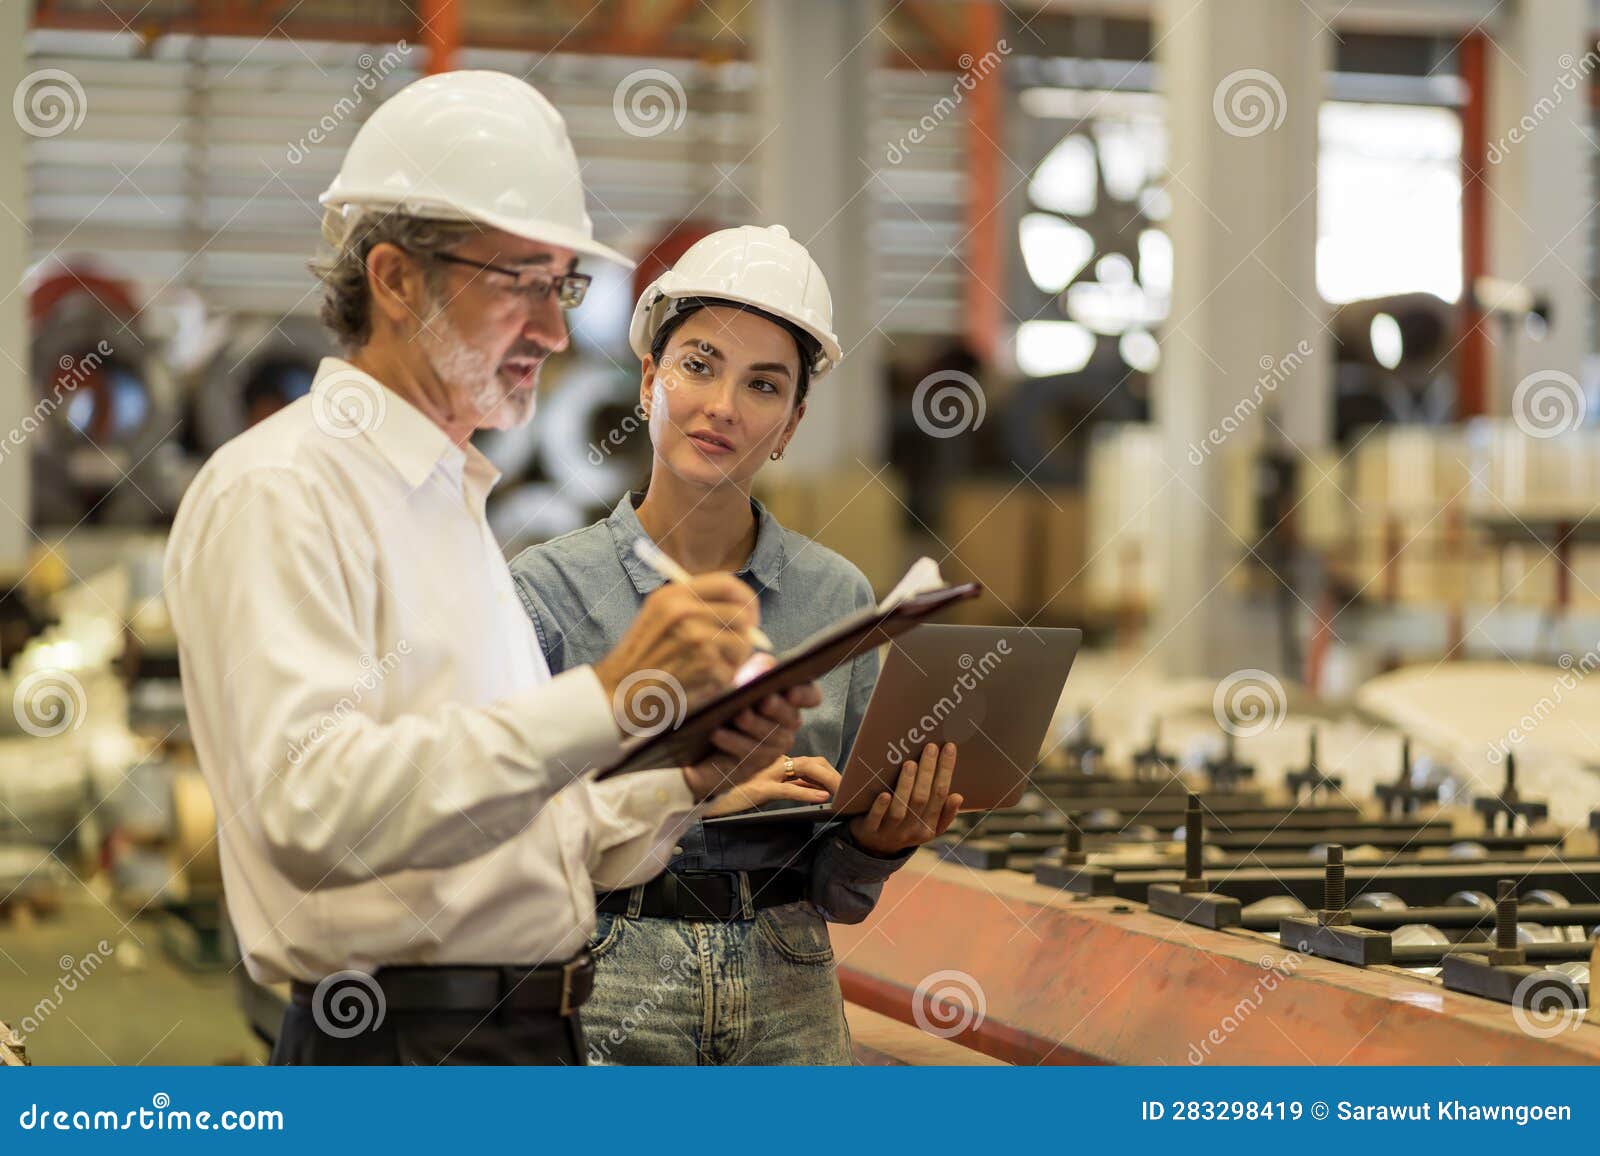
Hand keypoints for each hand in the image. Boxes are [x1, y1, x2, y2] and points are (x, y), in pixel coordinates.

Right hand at [593, 574, 758, 731]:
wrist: (615, 694)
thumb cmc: (638, 661)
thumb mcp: (656, 619)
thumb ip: (693, 607)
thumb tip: (741, 610)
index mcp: (673, 595)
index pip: (728, 583)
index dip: (745, 599)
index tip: (749, 614)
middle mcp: (685, 610)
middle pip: (743, 613)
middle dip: (746, 635)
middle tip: (737, 650)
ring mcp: (696, 636)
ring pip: (743, 644)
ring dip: (734, 662)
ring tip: (711, 671)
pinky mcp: (704, 664)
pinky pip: (732, 672)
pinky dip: (720, 684)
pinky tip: (699, 685)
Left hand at [681, 683, 822, 800]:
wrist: (699, 739)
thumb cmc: (725, 701)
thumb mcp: (740, 679)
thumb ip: (756, 669)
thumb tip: (760, 673)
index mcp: (788, 699)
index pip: (810, 696)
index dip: (805, 694)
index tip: (791, 690)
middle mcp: (787, 724)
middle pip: (791, 717)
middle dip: (777, 708)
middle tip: (764, 700)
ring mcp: (773, 747)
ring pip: (770, 737)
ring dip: (753, 724)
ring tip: (738, 714)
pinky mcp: (753, 764)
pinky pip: (747, 753)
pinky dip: (732, 741)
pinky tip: (717, 732)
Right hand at [704, 755, 840, 817]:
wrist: (698, 792)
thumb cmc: (729, 789)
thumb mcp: (763, 785)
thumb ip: (787, 784)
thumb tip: (813, 790)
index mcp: (773, 758)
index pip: (810, 762)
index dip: (829, 773)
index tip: (842, 786)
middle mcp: (771, 760)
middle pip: (812, 763)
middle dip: (833, 776)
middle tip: (848, 791)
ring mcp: (764, 772)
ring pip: (804, 771)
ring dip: (827, 782)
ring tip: (842, 793)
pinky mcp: (758, 787)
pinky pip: (788, 789)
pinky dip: (808, 794)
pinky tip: (823, 799)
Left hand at [849, 742, 961, 855]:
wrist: (874, 848)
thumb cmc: (905, 826)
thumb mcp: (927, 825)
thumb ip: (944, 812)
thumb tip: (957, 796)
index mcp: (929, 827)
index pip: (940, 794)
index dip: (945, 770)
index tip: (949, 747)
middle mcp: (911, 830)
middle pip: (922, 798)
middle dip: (928, 771)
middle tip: (930, 747)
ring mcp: (890, 832)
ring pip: (900, 809)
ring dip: (906, 786)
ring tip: (910, 763)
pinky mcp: (870, 831)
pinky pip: (876, 820)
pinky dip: (880, 807)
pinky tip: (884, 793)